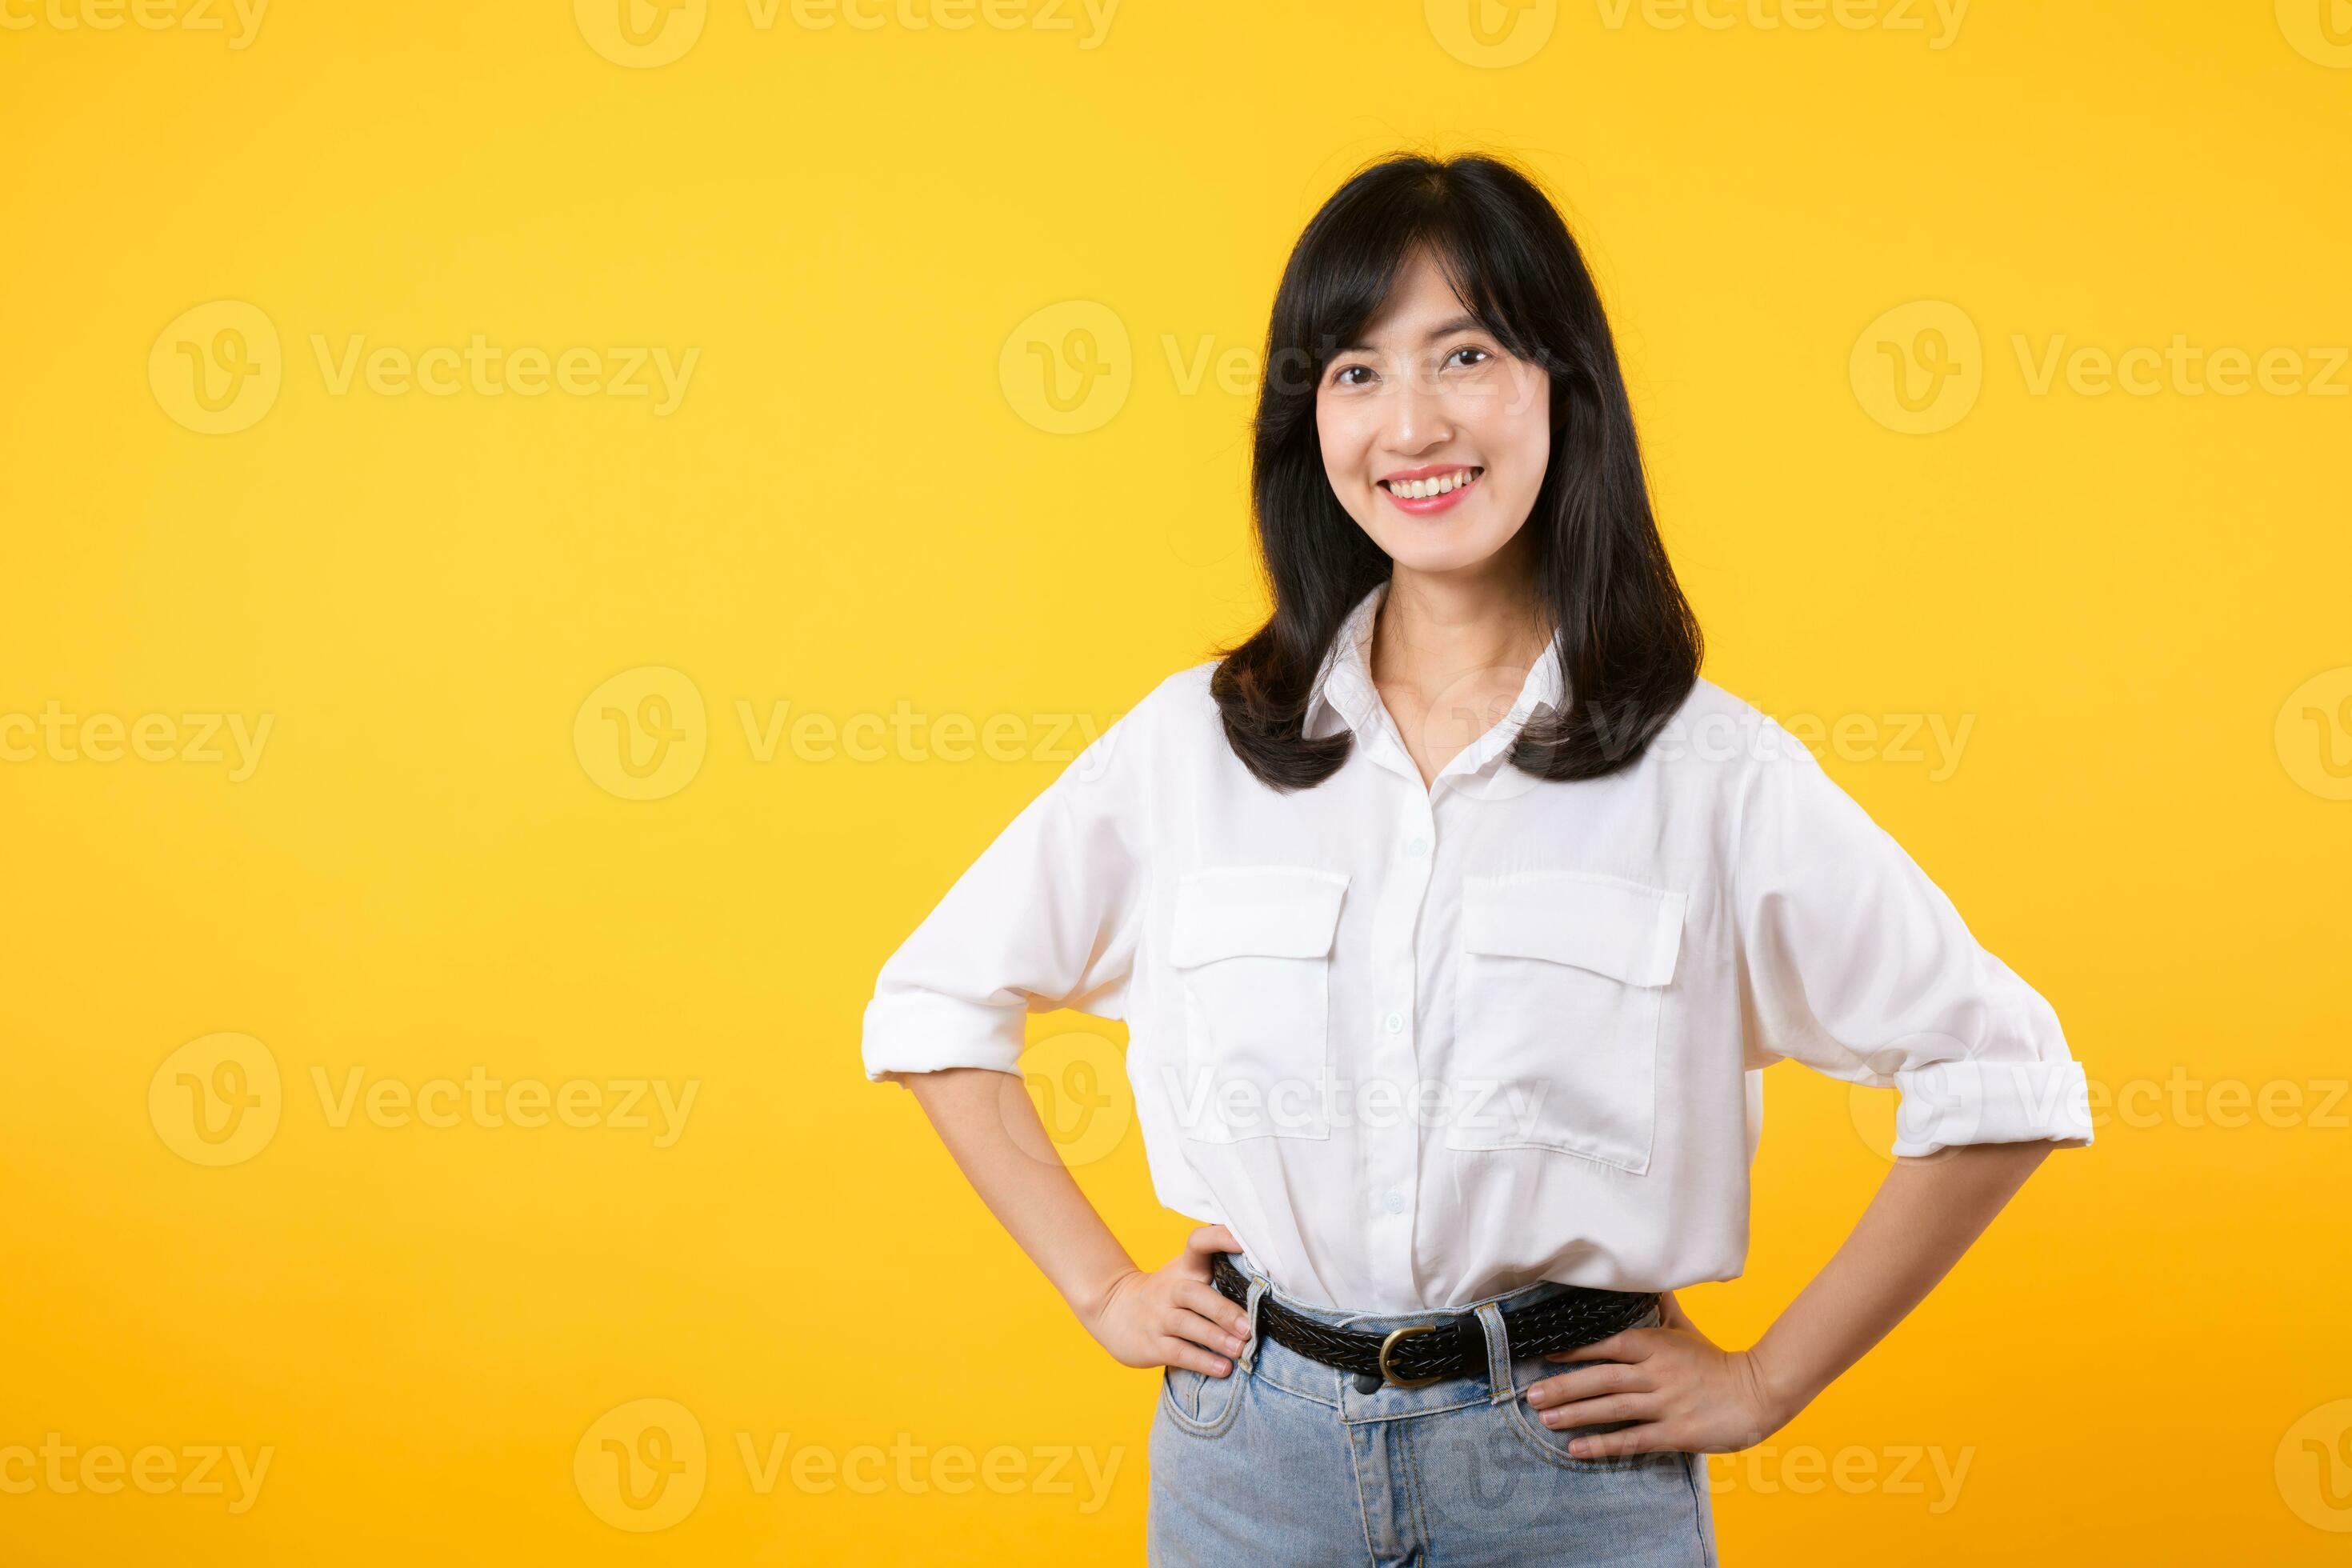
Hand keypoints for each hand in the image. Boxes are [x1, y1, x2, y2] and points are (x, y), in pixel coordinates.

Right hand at [1076, 1225, 1254, 1377]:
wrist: (1114, 1311)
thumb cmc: (1169, 1294)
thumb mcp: (1186, 1274)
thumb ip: (1218, 1270)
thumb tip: (1269, 1272)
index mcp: (1185, 1268)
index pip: (1198, 1243)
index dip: (1220, 1238)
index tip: (1245, 1241)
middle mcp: (1170, 1289)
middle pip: (1193, 1294)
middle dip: (1223, 1311)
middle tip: (1250, 1327)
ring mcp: (1158, 1317)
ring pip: (1186, 1325)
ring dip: (1216, 1339)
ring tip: (1241, 1350)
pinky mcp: (1152, 1343)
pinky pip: (1178, 1352)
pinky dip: (1202, 1362)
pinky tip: (1223, 1369)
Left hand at [1521, 1290, 1800, 1459]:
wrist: (1757, 1393)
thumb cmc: (1716, 1361)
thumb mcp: (1686, 1329)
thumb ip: (1662, 1306)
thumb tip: (1648, 1278)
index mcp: (1655, 1345)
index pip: (1607, 1344)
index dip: (1574, 1350)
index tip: (1544, 1354)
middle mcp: (1655, 1373)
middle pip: (1601, 1378)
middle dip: (1563, 1386)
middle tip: (1530, 1394)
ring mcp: (1664, 1404)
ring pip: (1612, 1408)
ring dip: (1575, 1413)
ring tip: (1544, 1419)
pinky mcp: (1674, 1432)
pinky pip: (1632, 1439)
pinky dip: (1603, 1445)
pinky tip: (1577, 1448)